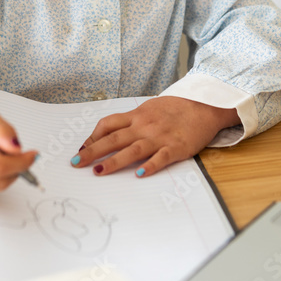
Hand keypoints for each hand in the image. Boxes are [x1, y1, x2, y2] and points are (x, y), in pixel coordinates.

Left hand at [72, 96, 238, 177]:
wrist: (204, 105)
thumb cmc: (175, 108)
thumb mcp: (149, 108)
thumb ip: (132, 121)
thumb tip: (111, 133)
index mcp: (137, 115)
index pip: (108, 125)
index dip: (92, 137)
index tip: (80, 149)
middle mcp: (144, 126)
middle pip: (114, 138)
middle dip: (92, 151)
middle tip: (76, 162)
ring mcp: (160, 137)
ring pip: (132, 150)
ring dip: (113, 161)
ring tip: (98, 172)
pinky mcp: (176, 147)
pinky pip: (161, 158)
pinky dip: (149, 166)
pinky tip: (138, 175)